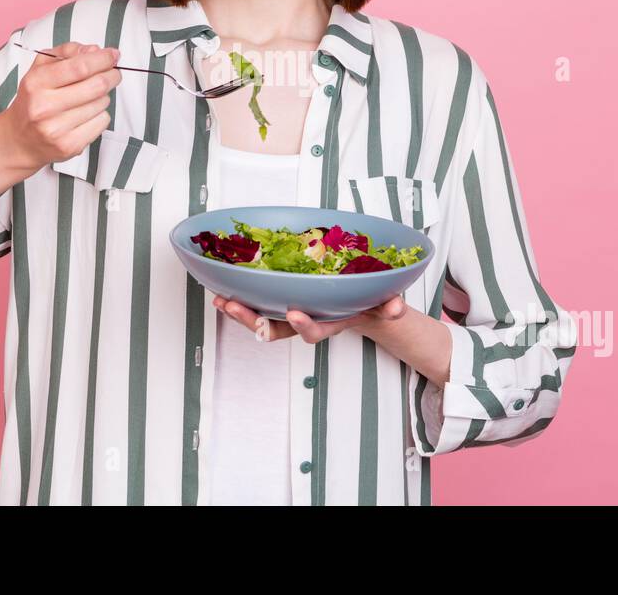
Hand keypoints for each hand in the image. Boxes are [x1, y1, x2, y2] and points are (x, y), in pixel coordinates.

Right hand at [0, 41, 121, 171]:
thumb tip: (94, 50)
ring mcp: (57, 129)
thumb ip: (66, 52)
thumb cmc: (34, 99)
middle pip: (96, 86)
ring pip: (102, 104)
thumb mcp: (40, 68)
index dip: (102, 59)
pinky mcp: (70, 145)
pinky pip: (102, 123)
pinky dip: (100, 115)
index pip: (80, 67)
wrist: (19, 140)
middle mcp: (44, 106)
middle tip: (114, 72)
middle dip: (112, 75)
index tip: (113, 54)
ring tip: (89, 97)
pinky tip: (86, 115)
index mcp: (36, 83)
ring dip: (103, 96)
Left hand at [212, 294, 407, 342]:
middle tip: (234, 307)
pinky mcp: (281, 299)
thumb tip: (397, 308)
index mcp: (328, 322)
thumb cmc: (370, 301)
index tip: (295, 313)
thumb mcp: (384, 303)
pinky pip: (258, 302)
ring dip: (240, 311)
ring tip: (220, 300)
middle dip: (253, 320)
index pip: (313, 330)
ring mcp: (291, 312)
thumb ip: (390, 306)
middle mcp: (305, 320)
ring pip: (261, 318)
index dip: (303, 325)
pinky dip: (240, 296)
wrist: (361, 303)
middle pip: (276, 328)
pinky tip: (221, 286)